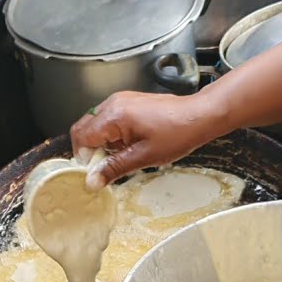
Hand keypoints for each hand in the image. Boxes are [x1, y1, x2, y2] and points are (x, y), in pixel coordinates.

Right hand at [69, 91, 225, 188]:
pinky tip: (128, 144)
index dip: (84, 157)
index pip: (81, 136)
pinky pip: (108, 119)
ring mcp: (121, 100)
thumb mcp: (144, 157)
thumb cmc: (177, 133)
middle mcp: (113, 103)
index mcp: (114, 115)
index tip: (96, 171)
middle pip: (84, 127)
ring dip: (101, 142)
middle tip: (106, 166)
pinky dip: (111, 134)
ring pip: (95, 123)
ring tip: (122, 154)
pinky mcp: (129, 102)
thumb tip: (92, 181)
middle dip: (90, 149)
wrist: (200, 115)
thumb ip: (114, 168)